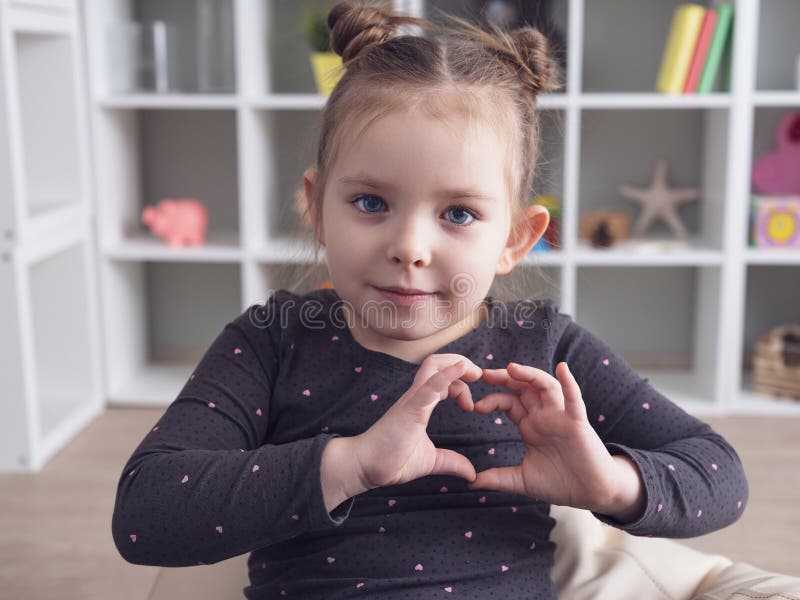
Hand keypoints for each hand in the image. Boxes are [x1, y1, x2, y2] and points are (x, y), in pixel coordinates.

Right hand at [351, 354, 482, 490]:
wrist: (366, 467)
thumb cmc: (391, 460)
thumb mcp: (431, 461)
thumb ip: (451, 462)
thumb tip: (471, 473)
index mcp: (420, 404)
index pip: (443, 379)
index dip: (461, 384)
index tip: (471, 404)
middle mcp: (417, 396)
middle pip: (438, 363)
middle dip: (462, 363)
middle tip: (479, 377)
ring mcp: (413, 399)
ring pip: (433, 365)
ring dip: (457, 363)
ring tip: (474, 373)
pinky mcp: (410, 408)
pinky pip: (429, 384)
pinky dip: (447, 373)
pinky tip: (462, 367)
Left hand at [469, 362, 621, 512]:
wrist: (590, 494)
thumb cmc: (559, 483)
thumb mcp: (522, 480)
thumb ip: (498, 478)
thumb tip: (470, 482)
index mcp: (530, 426)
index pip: (508, 403)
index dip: (492, 400)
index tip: (475, 406)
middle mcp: (544, 416)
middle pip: (523, 388)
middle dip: (505, 378)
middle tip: (484, 374)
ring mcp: (561, 417)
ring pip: (546, 387)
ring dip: (530, 375)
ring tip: (512, 367)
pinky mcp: (578, 423)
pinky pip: (574, 399)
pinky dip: (569, 383)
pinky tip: (562, 369)